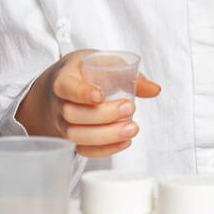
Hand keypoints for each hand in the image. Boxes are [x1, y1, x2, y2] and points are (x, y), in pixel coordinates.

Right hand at [45, 49, 161, 158]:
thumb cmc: (84, 73)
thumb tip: (154, 89)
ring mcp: (63, 124)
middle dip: (103, 115)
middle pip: (73, 115)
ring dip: (107, 136)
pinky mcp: (72, 139)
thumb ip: (127, 73)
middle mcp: (59, 104)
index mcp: (63, 80)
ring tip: (132, 129)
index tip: (100, 95)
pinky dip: (105, 149)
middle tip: (129, 108)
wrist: (62, 88)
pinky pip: (84, 150)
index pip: (66, 87)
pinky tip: (125, 142)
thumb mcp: (101, 63)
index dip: (81, 93)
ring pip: (77, 136)